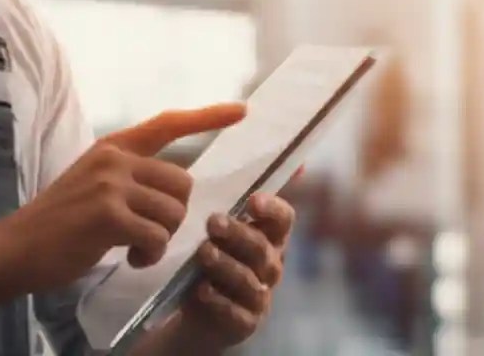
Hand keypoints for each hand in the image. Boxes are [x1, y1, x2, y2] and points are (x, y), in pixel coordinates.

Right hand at [0, 103, 243, 292]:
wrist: (15, 247)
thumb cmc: (58, 222)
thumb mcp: (93, 182)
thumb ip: (129, 176)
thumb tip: (175, 189)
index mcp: (113, 146)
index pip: (168, 123)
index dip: (208, 116)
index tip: (242, 111)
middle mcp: (115, 158)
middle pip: (183, 183)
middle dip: (175, 215)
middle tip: (149, 234)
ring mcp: (111, 185)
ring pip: (173, 212)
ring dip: (161, 240)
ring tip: (136, 249)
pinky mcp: (108, 216)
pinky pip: (157, 237)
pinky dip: (150, 256)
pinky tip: (131, 258)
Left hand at [178, 193, 295, 348]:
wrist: (199, 310)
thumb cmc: (214, 257)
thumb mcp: (220, 228)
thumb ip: (231, 196)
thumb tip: (263, 161)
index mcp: (270, 238)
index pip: (284, 220)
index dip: (273, 210)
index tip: (253, 201)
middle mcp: (270, 265)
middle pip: (262, 248)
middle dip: (238, 234)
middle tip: (212, 222)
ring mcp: (259, 295)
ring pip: (248, 280)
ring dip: (225, 265)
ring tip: (203, 253)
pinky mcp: (245, 322)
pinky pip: (235, 312)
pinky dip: (218, 301)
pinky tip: (202, 290)